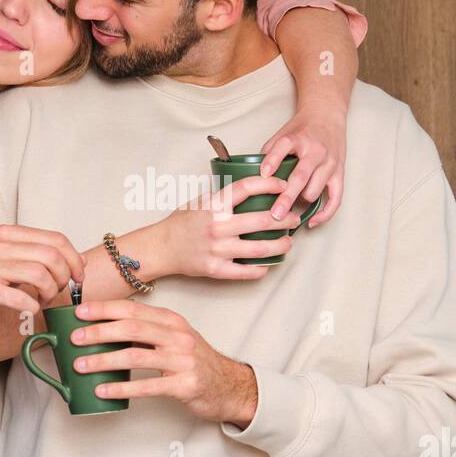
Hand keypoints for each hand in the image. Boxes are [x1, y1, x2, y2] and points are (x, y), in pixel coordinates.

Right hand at [0, 224, 84, 330]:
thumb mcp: (8, 258)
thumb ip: (38, 255)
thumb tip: (78, 259)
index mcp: (8, 234)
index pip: (56, 239)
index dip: (74, 259)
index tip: (78, 275)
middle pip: (51, 256)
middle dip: (63, 277)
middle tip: (58, 291)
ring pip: (39, 275)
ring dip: (49, 293)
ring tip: (43, 300)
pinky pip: (20, 298)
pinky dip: (33, 307)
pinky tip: (31, 309)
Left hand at [67, 299, 258, 426]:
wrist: (229, 386)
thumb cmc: (194, 362)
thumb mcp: (173, 339)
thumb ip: (146, 332)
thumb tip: (104, 329)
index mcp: (171, 321)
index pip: (133, 309)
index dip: (104, 310)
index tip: (79, 312)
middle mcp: (177, 336)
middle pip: (132, 328)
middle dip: (99, 332)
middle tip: (74, 339)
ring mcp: (182, 360)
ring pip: (135, 355)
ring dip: (104, 360)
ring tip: (81, 366)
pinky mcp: (184, 384)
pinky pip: (147, 386)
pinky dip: (122, 388)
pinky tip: (104, 390)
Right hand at [159, 175, 301, 279]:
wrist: (161, 247)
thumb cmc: (181, 223)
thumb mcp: (200, 201)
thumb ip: (224, 197)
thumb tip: (252, 189)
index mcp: (214, 205)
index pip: (247, 188)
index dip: (269, 184)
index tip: (283, 186)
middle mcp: (217, 226)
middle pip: (262, 220)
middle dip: (284, 219)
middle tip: (294, 218)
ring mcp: (218, 249)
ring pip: (260, 248)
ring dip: (280, 245)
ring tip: (288, 242)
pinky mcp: (216, 269)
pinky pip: (246, 271)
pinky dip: (261, 269)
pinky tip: (269, 264)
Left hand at [258, 101, 345, 226]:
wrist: (327, 116)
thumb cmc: (303, 128)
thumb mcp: (283, 132)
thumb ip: (269, 151)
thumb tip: (254, 176)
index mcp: (298, 138)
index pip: (284, 147)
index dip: (273, 161)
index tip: (263, 174)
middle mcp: (316, 150)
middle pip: (300, 177)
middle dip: (287, 197)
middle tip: (275, 214)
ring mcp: (329, 163)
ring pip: (315, 190)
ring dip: (301, 200)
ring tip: (289, 205)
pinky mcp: (340, 173)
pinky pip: (335, 198)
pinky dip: (325, 213)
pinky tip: (312, 221)